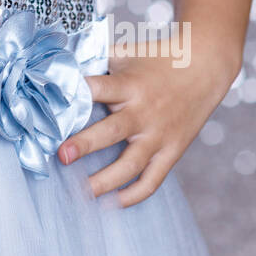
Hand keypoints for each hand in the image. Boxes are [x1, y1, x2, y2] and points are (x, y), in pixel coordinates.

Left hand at [57, 38, 239, 206]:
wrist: (204, 66)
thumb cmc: (158, 57)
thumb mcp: (127, 52)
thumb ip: (97, 60)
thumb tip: (60, 65)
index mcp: (129, 85)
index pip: (98, 89)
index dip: (76, 95)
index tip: (51, 106)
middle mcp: (143, 112)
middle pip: (111, 131)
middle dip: (85, 144)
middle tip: (61, 156)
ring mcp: (158, 135)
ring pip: (130, 164)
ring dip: (104, 181)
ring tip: (80, 192)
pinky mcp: (171, 151)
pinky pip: (152, 179)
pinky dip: (134, 195)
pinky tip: (112, 204)